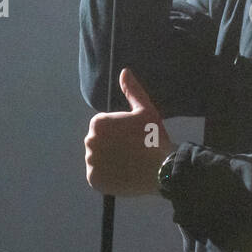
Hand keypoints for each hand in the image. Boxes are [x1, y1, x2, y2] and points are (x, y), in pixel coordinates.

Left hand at [84, 68, 174, 195]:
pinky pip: (98, 175)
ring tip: (129, 163)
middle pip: (99, 142)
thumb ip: (132, 91)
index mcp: (98, 123)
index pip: (103, 126)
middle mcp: (90, 142)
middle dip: (112, 145)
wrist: (161, 170)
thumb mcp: (146, 110)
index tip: (134, 137)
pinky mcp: (94, 179)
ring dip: (110, 161)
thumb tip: (124, 71)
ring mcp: (91, 162)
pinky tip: (123, 173)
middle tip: (133, 151)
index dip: (120, 131)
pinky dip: (108, 176)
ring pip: (98, 159)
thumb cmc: (155, 138)